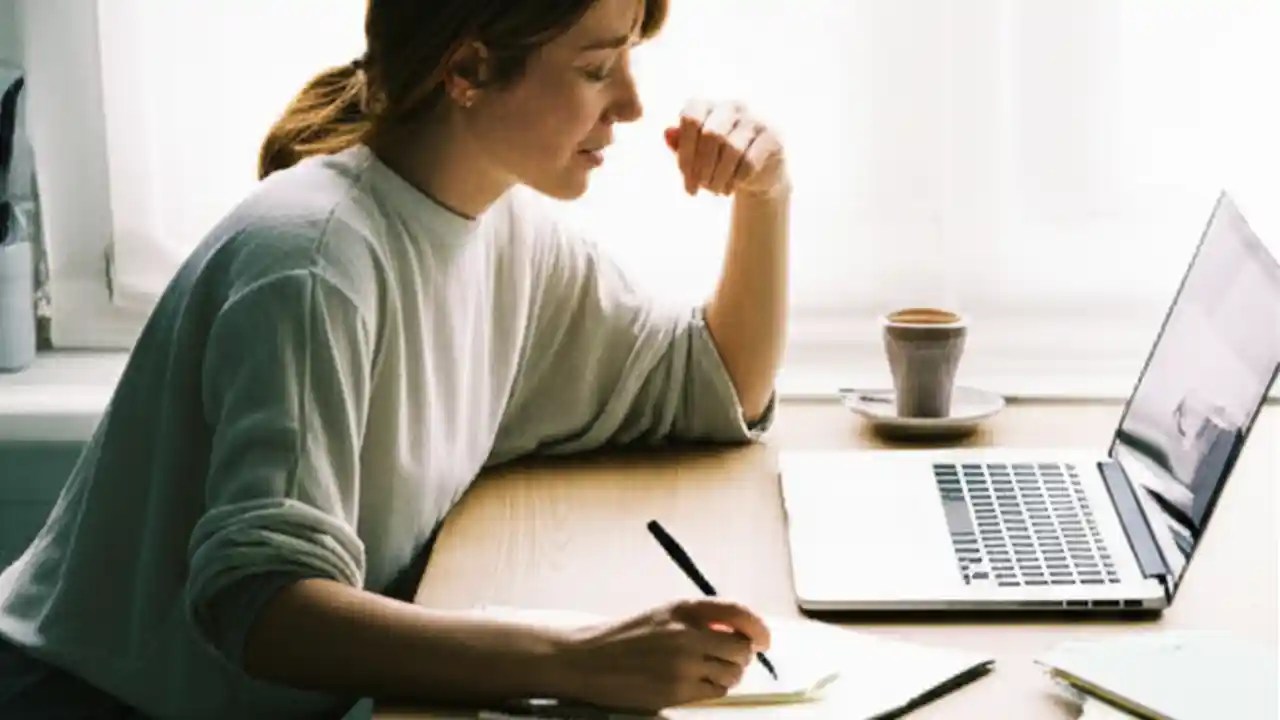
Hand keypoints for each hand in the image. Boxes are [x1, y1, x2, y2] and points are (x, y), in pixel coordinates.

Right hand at [555, 598, 771, 711]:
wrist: (590, 658)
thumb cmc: (630, 635)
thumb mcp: (666, 613)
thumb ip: (702, 619)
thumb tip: (744, 632)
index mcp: (685, 608)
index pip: (739, 613)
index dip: (759, 628)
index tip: (764, 640)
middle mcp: (687, 634)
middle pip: (742, 649)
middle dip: (742, 656)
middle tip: (729, 658)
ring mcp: (682, 665)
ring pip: (732, 674)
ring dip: (727, 674)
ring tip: (707, 671)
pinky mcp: (676, 691)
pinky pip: (715, 692)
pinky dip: (713, 689)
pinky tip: (694, 683)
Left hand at [664, 99, 788, 198]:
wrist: (755, 175)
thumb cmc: (717, 162)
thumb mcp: (694, 156)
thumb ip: (680, 144)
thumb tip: (668, 133)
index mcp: (708, 107)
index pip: (691, 118)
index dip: (685, 152)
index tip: (686, 179)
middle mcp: (732, 107)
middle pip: (711, 134)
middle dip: (702, 168)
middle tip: (699, 189)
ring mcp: (754, 121)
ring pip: (732, 149)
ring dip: (718, 177)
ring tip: (714, 191)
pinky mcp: (772, 138)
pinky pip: (749, 162)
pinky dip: (736, 180)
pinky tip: (731, 188)